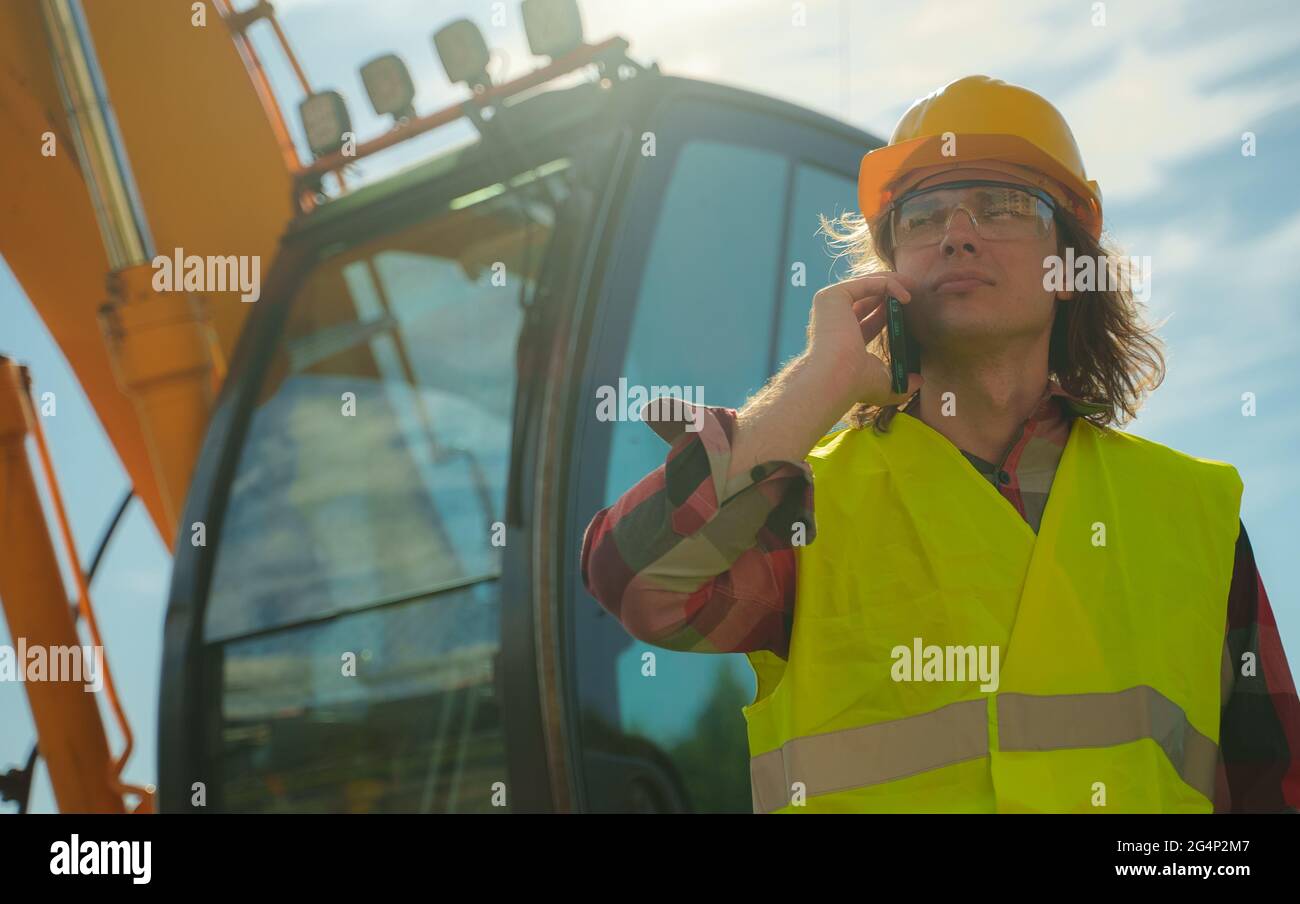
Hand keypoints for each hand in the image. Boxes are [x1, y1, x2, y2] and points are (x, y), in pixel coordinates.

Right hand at [807, 272, 924, 408]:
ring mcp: (832, 306)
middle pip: (870, 298)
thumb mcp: (884, 384)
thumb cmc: (854, 385)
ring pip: (869, 285)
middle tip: (918, 293)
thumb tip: (919, 381)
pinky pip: (867, 283)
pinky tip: (906, 297)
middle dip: (894, 293)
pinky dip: (889, 284)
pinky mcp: (833, 295)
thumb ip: (902, 383)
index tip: (913, 312)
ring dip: (895, 283)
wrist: (836, 378)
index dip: (893, 314)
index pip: (871, 320)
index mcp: (843, 339)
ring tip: (917, 288)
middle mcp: (835, 320)